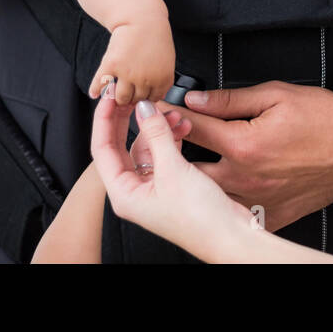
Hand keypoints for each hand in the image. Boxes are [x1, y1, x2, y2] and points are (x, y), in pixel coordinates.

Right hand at [89, 15, 176, 103]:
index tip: (140, 93)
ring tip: (114, 91)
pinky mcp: (111, 66)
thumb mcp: (167, 60)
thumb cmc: (154, 35)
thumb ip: (160, 79)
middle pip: (136, 99)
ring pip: (121, 97)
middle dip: (132, 96)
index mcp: (163, 79)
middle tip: (126, 92)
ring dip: (117, 95)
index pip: (153, 99)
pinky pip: (101, 84)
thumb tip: (153, 96)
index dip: (145, 96)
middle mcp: (146, 79)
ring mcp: (128, 74)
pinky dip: (95, 90)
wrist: (141, 17)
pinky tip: (93, 93)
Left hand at [91, 90, 253, 259]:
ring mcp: (154, 188)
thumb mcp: (174, 170)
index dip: (104, 120)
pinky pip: (164, 154)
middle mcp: (135, 192)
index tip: (110, 98)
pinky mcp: (172, 184)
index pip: (102, 149)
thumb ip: (157, 135)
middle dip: (130, 121)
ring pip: (147, 148)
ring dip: (158, 129)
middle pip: (122, 147)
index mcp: (124, 194)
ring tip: (174, 115)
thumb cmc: (201, 219)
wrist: (230, 235)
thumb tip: (144, 109)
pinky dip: (171, 138)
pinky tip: (182, 127)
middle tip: (134, 96)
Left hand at [177, 82, 332, 231]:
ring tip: (191, 164)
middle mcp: (246, 176)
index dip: (170, 115)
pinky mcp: (272, 214)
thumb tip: (196, 99)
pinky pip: (237, 212)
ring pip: (209, 195)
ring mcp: (258, 200)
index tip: (159, 110)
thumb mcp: (275, 94)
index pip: (192, 127)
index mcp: (244, 144)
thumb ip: (230, 100)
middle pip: (190, 168)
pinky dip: (225, 201)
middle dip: (174, 152)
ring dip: (196, 180)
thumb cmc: (324, 118)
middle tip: (168, 140)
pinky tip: (224, 189)